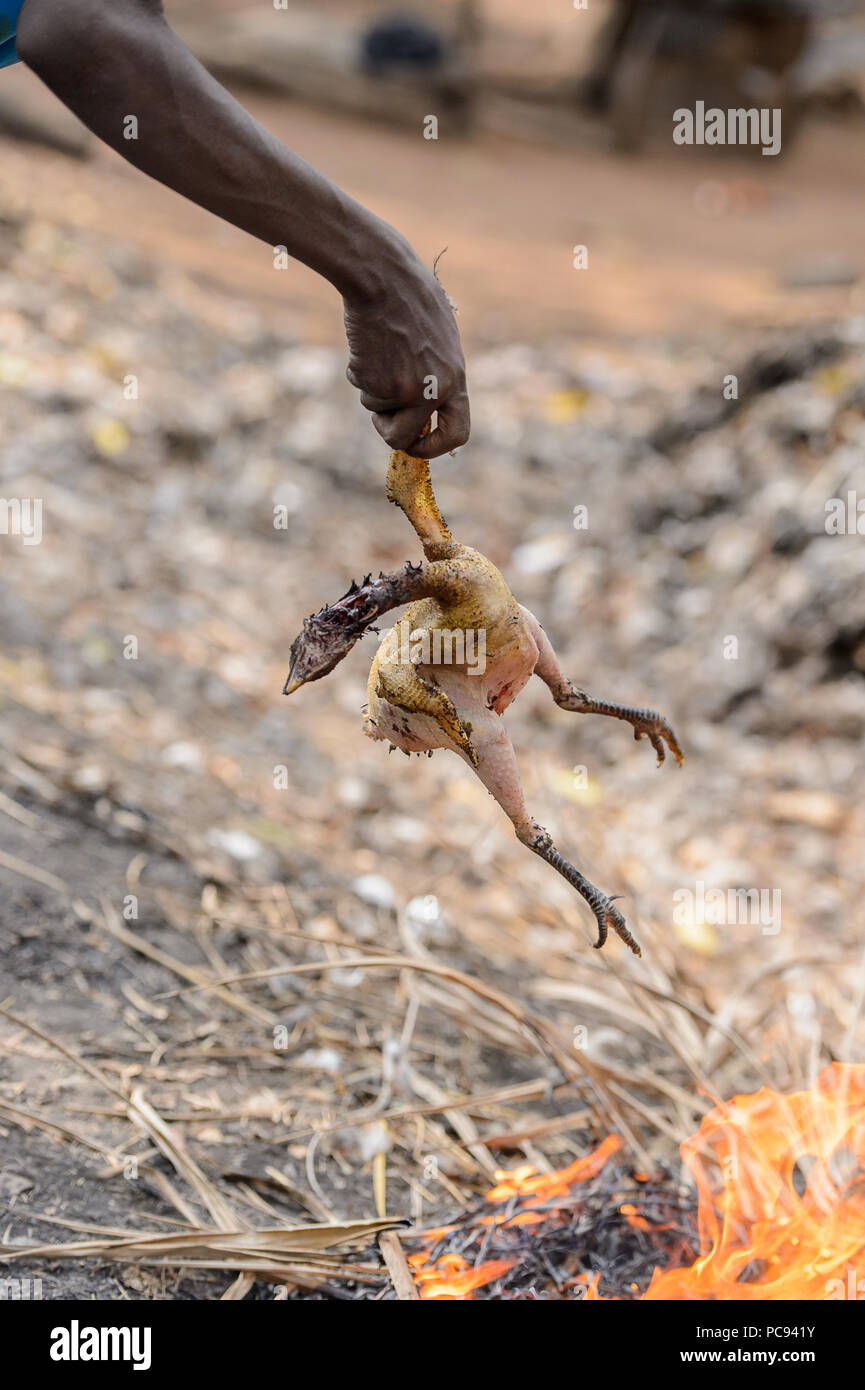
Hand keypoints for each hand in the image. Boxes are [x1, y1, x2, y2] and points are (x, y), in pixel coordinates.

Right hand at [343, 237, 469, 459]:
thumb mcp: (439, 338)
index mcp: (456, 377)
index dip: (435, 447)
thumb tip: (426, 412)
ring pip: (377, 411)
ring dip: (371, 390)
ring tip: (376, 351)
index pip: (458, 433)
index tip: (417, 445)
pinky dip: (358, 371)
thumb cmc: (410, 298)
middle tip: (381, 421)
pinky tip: (366, 342)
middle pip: (406, 438)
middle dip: (390, 435)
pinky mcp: (379, 382)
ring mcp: (407, 390)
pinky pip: (363, 390)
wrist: (383, 276)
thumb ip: (437, 374)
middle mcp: (436, 390)